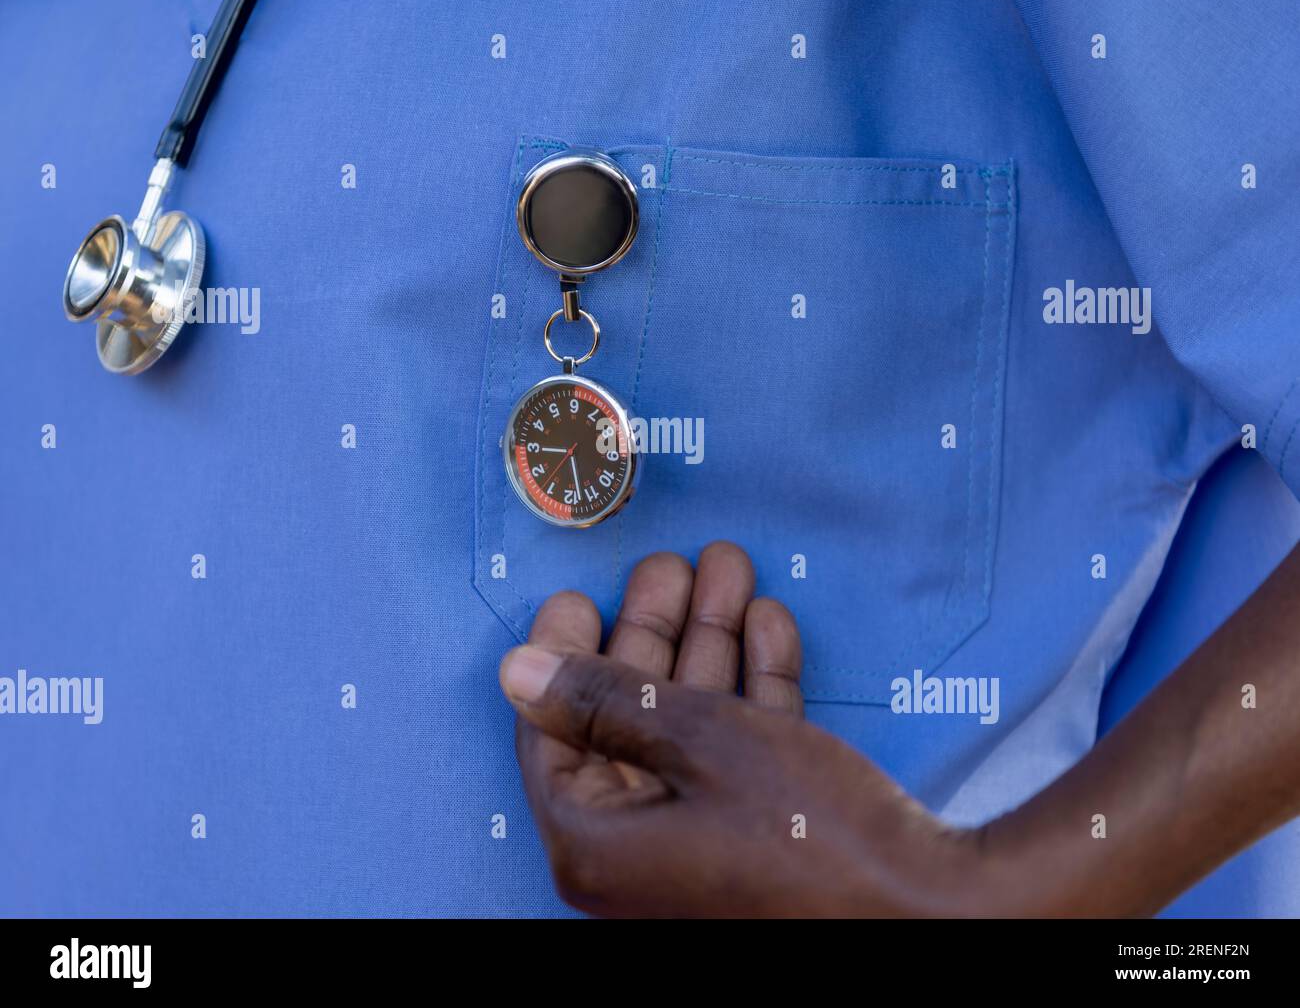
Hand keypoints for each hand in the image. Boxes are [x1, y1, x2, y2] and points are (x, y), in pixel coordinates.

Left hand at [498, 541, 986, 916]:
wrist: (931, 911)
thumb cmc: (804, 829)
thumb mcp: (696, 740)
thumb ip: (604, 698)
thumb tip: (517, 669)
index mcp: (596, 842)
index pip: (552, 733)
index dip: (565, 656)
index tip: (578, 595)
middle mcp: (638, 849)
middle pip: (627, 719)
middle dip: (656, 632)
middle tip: (668, 566)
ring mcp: (699, 843)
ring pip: (688, 725)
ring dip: (710, 644)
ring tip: (729, 568)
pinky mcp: (756, 834)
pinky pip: (736, 752)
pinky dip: (751, 689)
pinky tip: (767, 623)